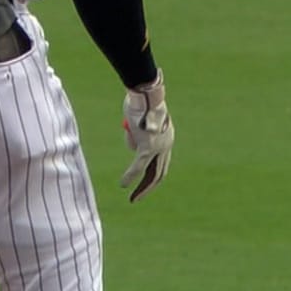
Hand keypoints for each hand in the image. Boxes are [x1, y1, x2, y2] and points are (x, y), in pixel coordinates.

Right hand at [121, 70, 174, 202]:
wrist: (144, 92)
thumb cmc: (140, 100)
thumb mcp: (141, 119)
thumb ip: (139, 133)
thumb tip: (134, 144)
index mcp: (167, 136)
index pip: (162, 161)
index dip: (152, 174)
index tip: (143, 183)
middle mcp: (167, 144)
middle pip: (159, 172)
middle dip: (148, 187)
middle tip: (137, 198)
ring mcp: (159, 147)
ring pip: (150, 174)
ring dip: (141, 188)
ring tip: (132, 198)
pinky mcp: (148, 147)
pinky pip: (139, 167)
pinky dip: (130, 177)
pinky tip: (123, 185)